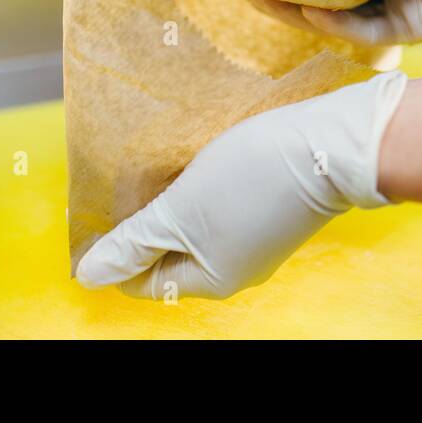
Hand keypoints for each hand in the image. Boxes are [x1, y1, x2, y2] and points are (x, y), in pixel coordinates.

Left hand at [75, 72, 407, 299]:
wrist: (333, 143)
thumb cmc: (253, 177)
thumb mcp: (180, 211)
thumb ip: (134, 243)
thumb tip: (88, 278)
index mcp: (211, 279)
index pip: (144, 278)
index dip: (118, 247)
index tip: (99, 206)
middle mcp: (236, 266)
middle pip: (171, 251)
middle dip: (146, 219)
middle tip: (126, 178)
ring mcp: (258, 236)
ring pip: (196, 225)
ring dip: (175, 197)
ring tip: (159, 163)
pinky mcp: (273, 206)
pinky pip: (222, 206)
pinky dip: (203, 186)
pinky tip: (198, 158)